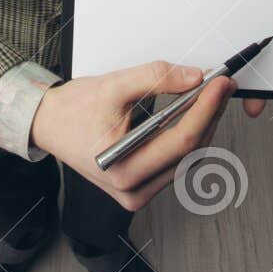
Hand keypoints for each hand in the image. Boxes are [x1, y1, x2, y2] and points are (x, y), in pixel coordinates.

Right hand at [30, 60, 237, 211]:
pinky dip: (189, 138)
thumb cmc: (74, 110)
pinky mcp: (142, 188)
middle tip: (222, 86)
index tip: (220, 84)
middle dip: (210, 115)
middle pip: (190, 152)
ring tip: (211, 97)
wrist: (50, 125)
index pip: (181, 141)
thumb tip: (194, 78)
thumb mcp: (113, 86)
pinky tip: (194, 115)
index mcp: (122, 169)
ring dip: (203, 126)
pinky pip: (177, 164)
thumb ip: (154, 79)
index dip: (206, 109)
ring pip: (189, 160)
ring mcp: (138, 193)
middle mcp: (133, 190)